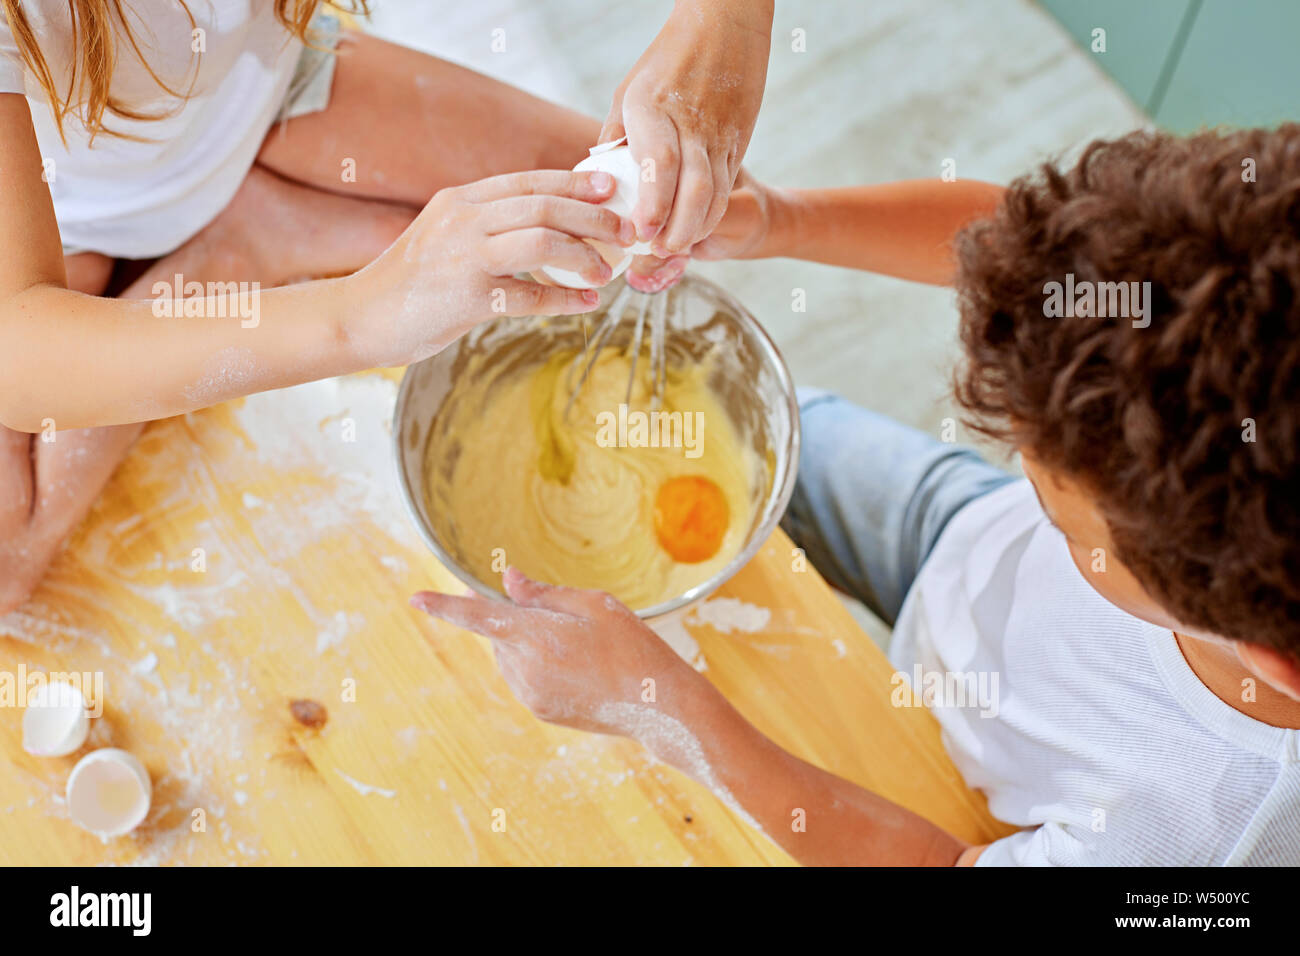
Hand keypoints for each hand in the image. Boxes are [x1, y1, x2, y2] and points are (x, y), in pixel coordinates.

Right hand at [344, 170, 635, 366]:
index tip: (609, 189)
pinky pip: (529, 295)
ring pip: (540, 240)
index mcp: (460, 200)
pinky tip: (586, 304)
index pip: (529, 181)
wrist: (359, 317)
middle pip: (543, 205)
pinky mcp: (465, 297)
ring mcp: (462, 257)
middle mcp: (462, 220)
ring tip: (606, 271)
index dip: (574, 183)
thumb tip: (549, 228)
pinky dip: (564, 299)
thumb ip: (488, 227)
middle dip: (592, 216)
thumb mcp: (445, 238)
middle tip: (624, 231)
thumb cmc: (411, 285)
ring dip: (583, 255)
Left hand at [411, 568, 702, 737]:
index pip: (479, 616)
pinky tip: (581, 668)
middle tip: (568, 619)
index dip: (445, 606)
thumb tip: (510, 583)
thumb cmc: (632, 645)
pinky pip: (525, 677)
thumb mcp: (594, 605)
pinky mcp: (540, 710)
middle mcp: (524, 669)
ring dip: (531, 643)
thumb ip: (544, 595)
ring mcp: (530, 694)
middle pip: (500, 634)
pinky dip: (541, 665)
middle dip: (520, 620)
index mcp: (535, 637)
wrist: (658, 705)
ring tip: (583, 648)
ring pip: (511, 656)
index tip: (416, 598)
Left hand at [601, 0, 772, 256]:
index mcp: (653, 107)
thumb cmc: (667, 60)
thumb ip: (614, 136)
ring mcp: (719, 133)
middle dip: (677, 228)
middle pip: (691, 189)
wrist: (726, 28)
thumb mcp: (628, 92)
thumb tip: (597, 178)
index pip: (659, 164)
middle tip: (659, 248)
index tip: (641, 231)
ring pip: (715, 193)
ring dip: (697, 227)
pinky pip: (727, 185)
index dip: (653, 204)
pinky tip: (697, 226)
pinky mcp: (739, 140)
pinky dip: (713, 212)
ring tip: (676, 246)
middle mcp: (690, 123)